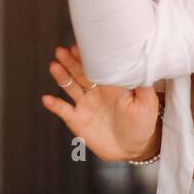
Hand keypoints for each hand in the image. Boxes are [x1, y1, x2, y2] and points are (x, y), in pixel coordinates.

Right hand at [42, 43, 160, 161]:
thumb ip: (143, 83)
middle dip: (71, 61)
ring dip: (61, 76)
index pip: (98, 66)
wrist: (133, 147)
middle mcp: (95, 91)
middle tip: (62, 50)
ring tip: (54, 66)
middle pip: (80, 72)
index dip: (89, 56)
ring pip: (70, 86)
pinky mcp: (77, 119)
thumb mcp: (147, 102)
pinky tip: (46, 99)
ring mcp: (85, 104)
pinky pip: (63, 110)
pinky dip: (54, 105)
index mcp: (111, 84)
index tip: (82, 45)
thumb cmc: (142, 123)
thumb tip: (143, 62)